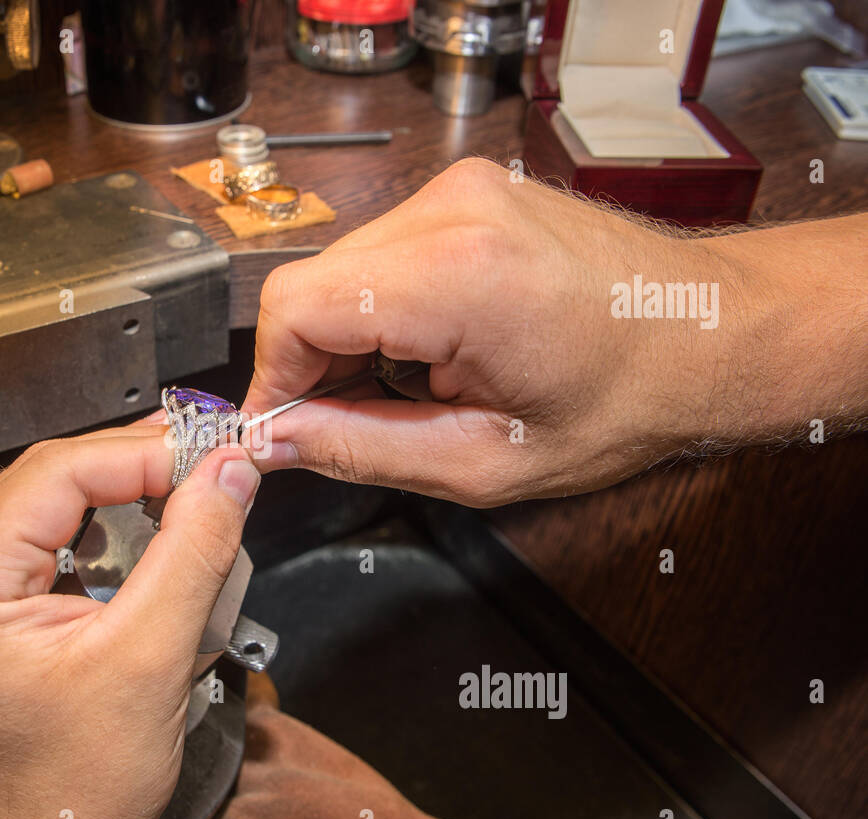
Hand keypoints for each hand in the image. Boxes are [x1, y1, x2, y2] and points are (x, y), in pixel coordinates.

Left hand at [0, 422, 260, 818]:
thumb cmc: (68, 795)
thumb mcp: (147, 661)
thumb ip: (191, 553)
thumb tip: (225, 474)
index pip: (56, 471)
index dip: (142, 453)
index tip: (211, 456)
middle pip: (51, 481)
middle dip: (137, 469)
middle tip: (213, 464)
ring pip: (54, 508)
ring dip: (127, 498)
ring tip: (194, 495)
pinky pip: (52, 546)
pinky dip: (110, 537)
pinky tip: (156, 539)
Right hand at [245, 157, 867, 505]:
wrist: (711, 333)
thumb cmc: (627, 401)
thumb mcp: (484, 461)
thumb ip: (361, 447)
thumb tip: (276, 440)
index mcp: (458, 275)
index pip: (295, 309)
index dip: (273, 378)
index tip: (283, 431)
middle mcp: (452, 211)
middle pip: (311, 286)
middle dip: (312, 363)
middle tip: (353, 423)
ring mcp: (460, 191)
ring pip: (341, 270)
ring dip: (350, 337)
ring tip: (416, 387)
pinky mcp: (467, 193)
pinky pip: (380, 254)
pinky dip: (382, 309)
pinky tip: (433, 351)